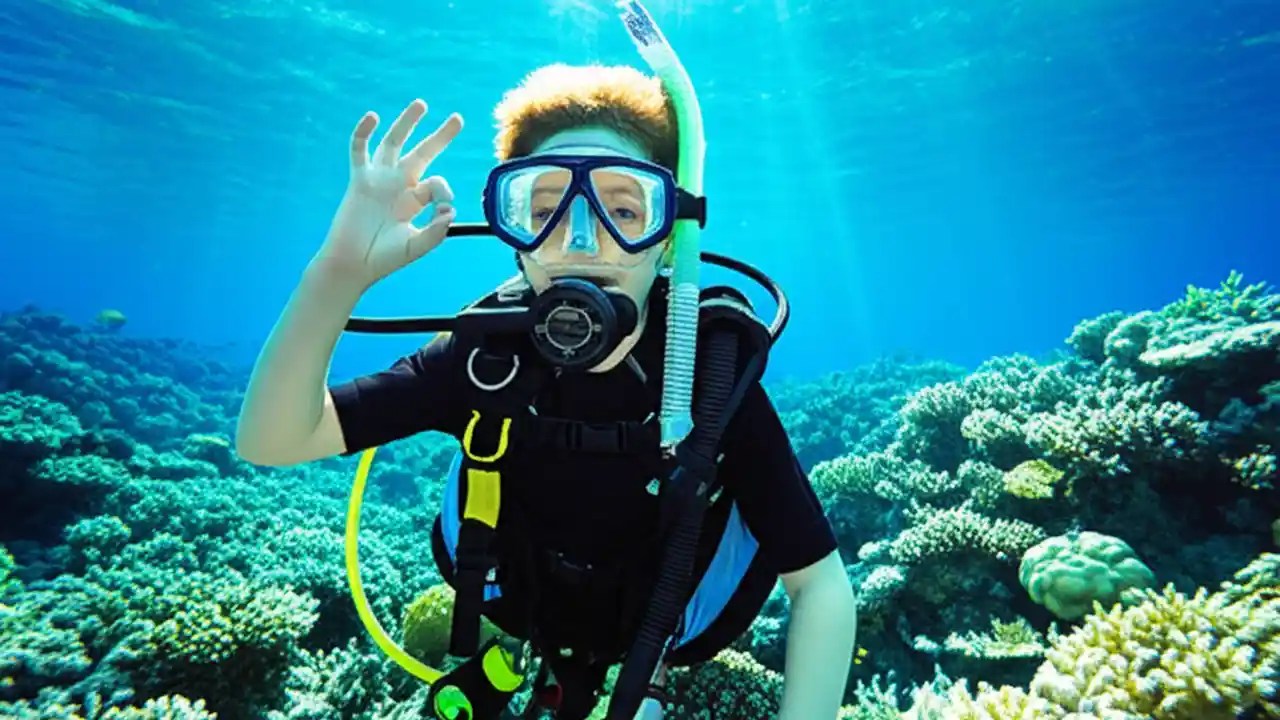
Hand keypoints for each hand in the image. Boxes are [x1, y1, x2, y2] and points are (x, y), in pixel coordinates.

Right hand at [315, 99, 462, 288]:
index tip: (444, 208)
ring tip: (421, 104)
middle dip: (440, 136)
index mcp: (415, 200)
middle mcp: (399, 185)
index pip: (436, 182)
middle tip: (458, 118)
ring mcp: (379, 180)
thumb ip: (434, 232)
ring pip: (393, 143)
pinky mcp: (359, 180)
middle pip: (423, 152)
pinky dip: (363, 132)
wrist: (352, 265)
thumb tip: (450, 211)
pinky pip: (359, 150)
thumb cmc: (383, 259)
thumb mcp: (415, 248)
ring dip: (406, 123)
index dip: (444, 190)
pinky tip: (373, 117)